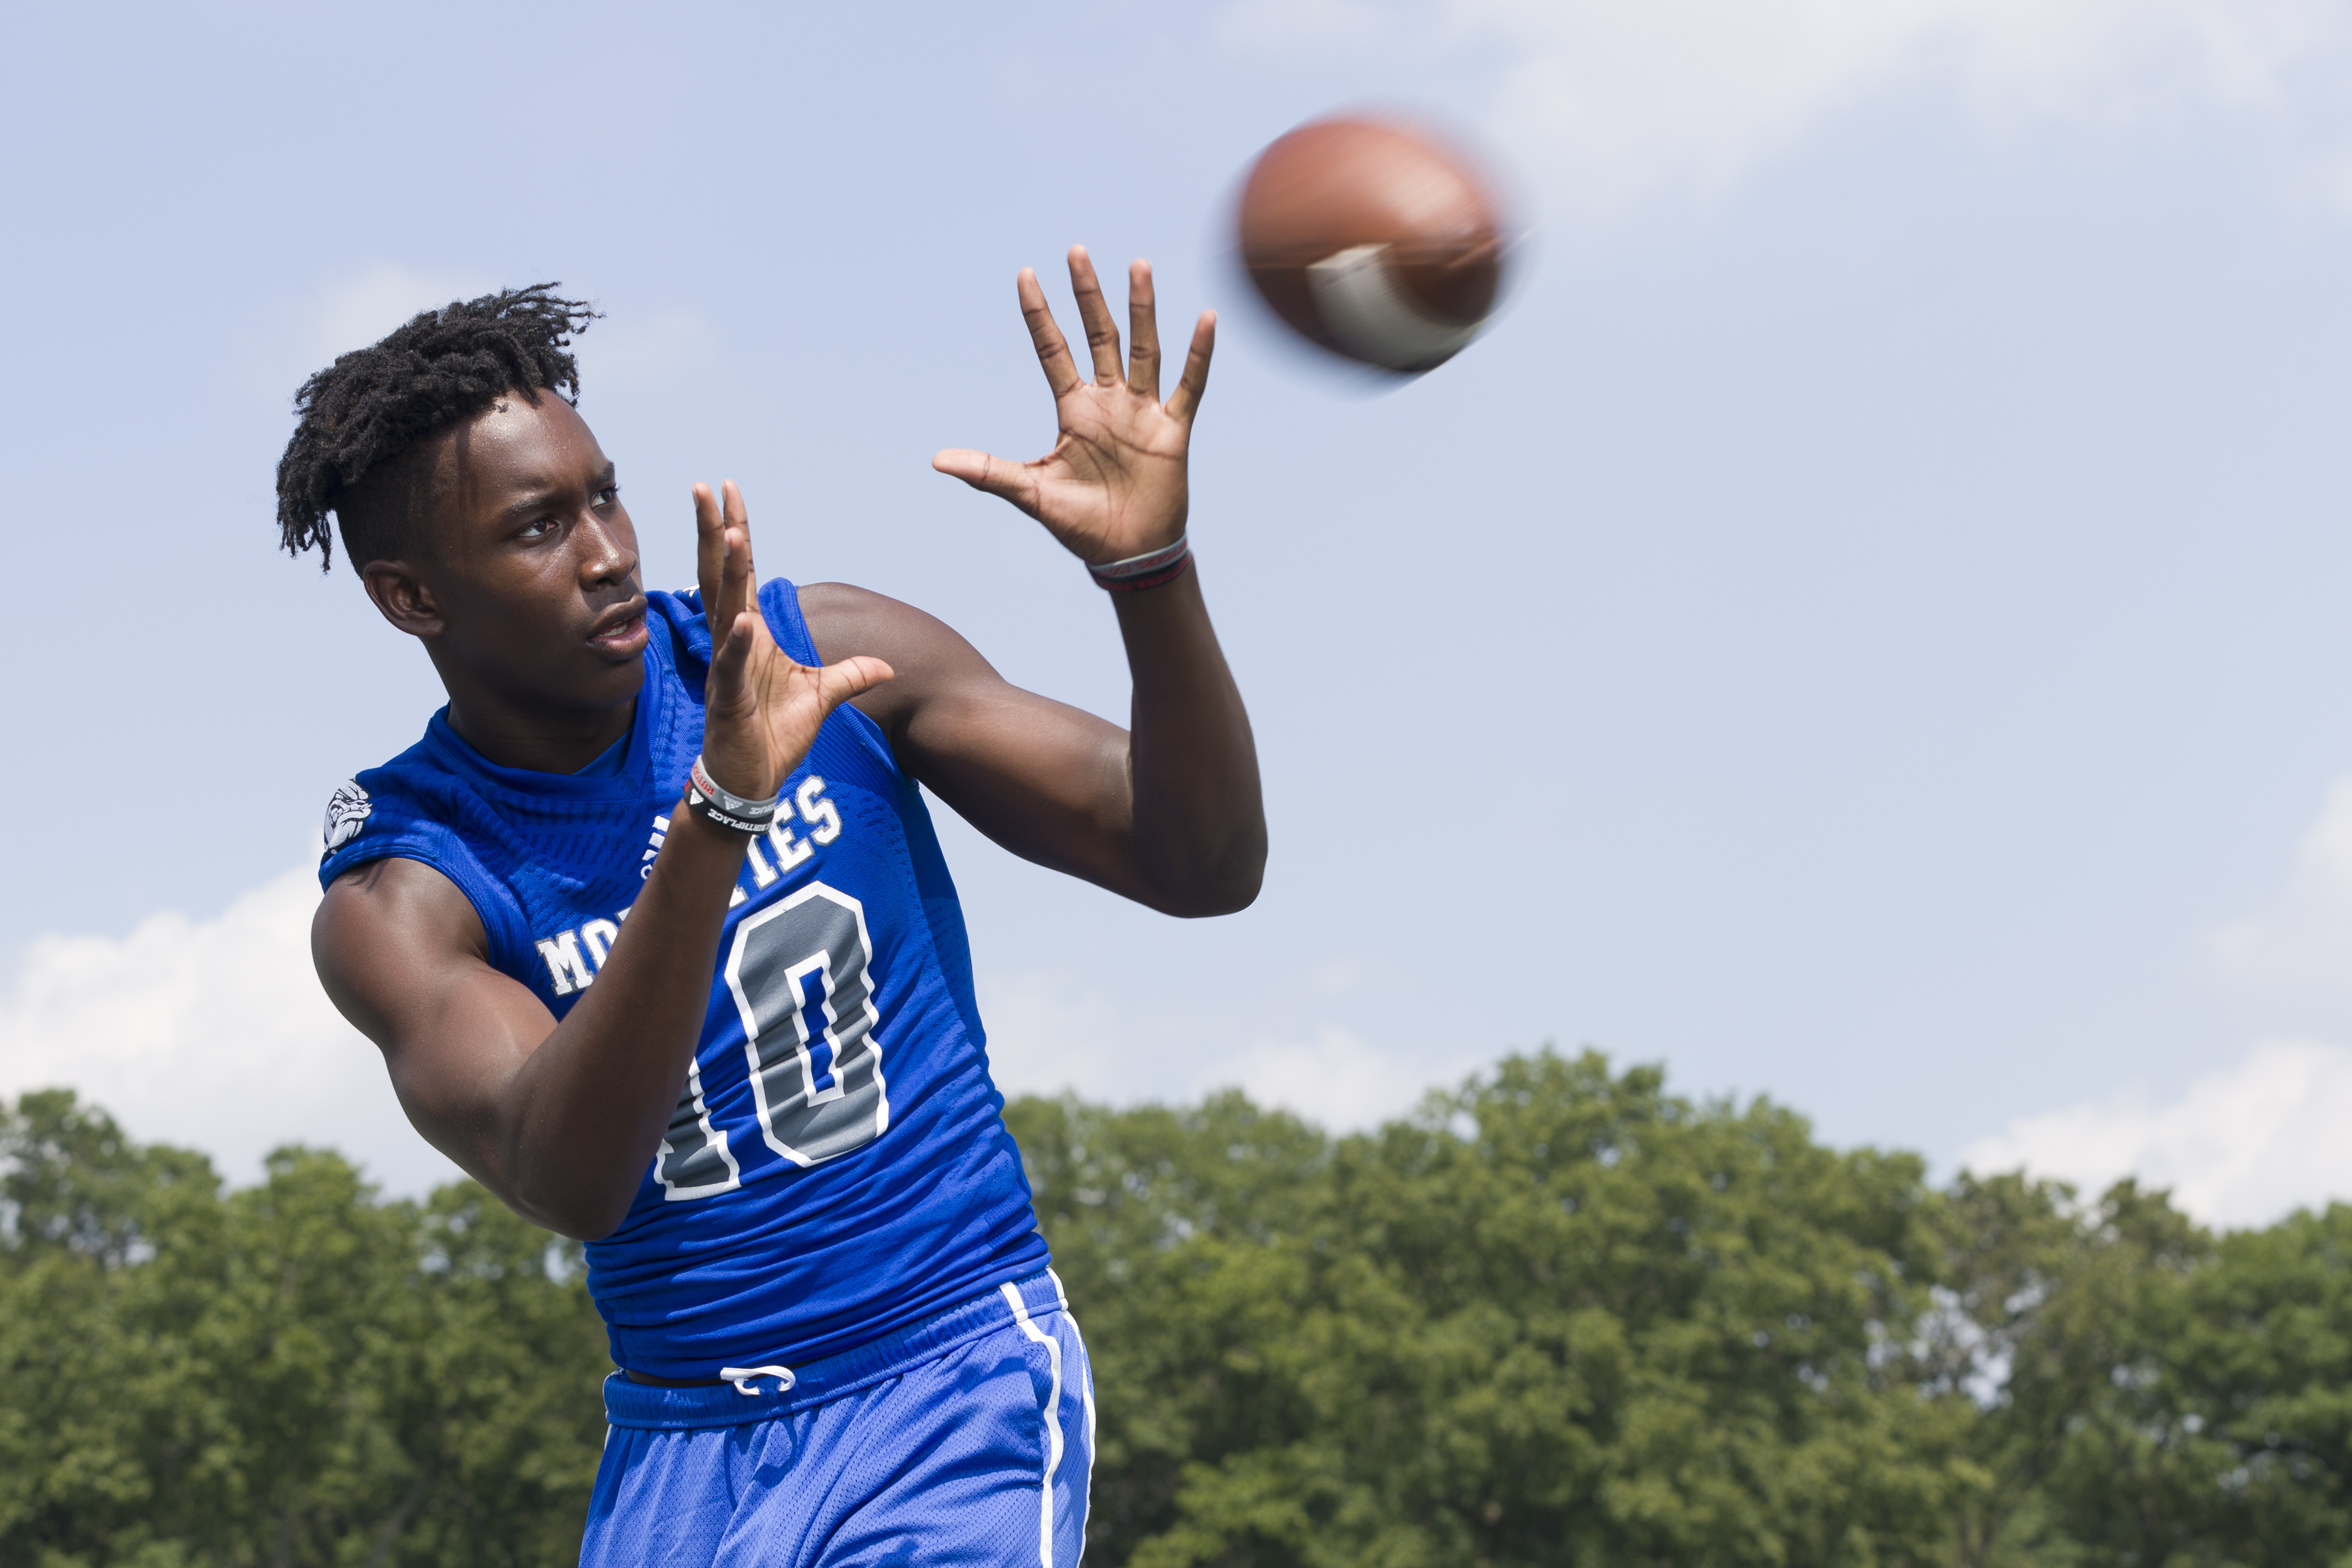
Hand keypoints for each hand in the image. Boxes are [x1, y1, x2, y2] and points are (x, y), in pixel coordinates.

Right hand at [693, 480, 892, 799]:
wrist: (750, 782)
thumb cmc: (774, 737)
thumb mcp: (821, 699)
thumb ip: (850, 676)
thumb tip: (886, 666)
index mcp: (752, 635)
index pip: (742, 573)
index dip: (736, 532)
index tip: (728, 491)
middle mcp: (733, 643)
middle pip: (720, 576)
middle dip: (712, 531)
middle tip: (704, 486)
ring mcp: (726, 669)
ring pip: (723, 611)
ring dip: (725, 572)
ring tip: (726, 532)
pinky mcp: (727, 701)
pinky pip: (729, 667)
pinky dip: (737, 645)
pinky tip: (742, 620)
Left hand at [933, 247, 1214, 565]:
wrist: (1127, 556)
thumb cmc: (1081, 525)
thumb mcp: (1031, 494)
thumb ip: (989, 472)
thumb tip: (936, 460)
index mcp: (1073, 410)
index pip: (1053, 351)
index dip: (1039, 315)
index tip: (1025, 275)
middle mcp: (1109, 402)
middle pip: (1098, 336)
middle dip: (1087, 295)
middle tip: (1076, 251)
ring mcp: (1142, 413)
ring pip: (1143, 348)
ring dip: (1141, 309)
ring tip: (1137, 265)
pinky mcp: (1173, 431)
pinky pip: (1189, 386)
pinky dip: (1198, 356)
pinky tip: (1205, 320)